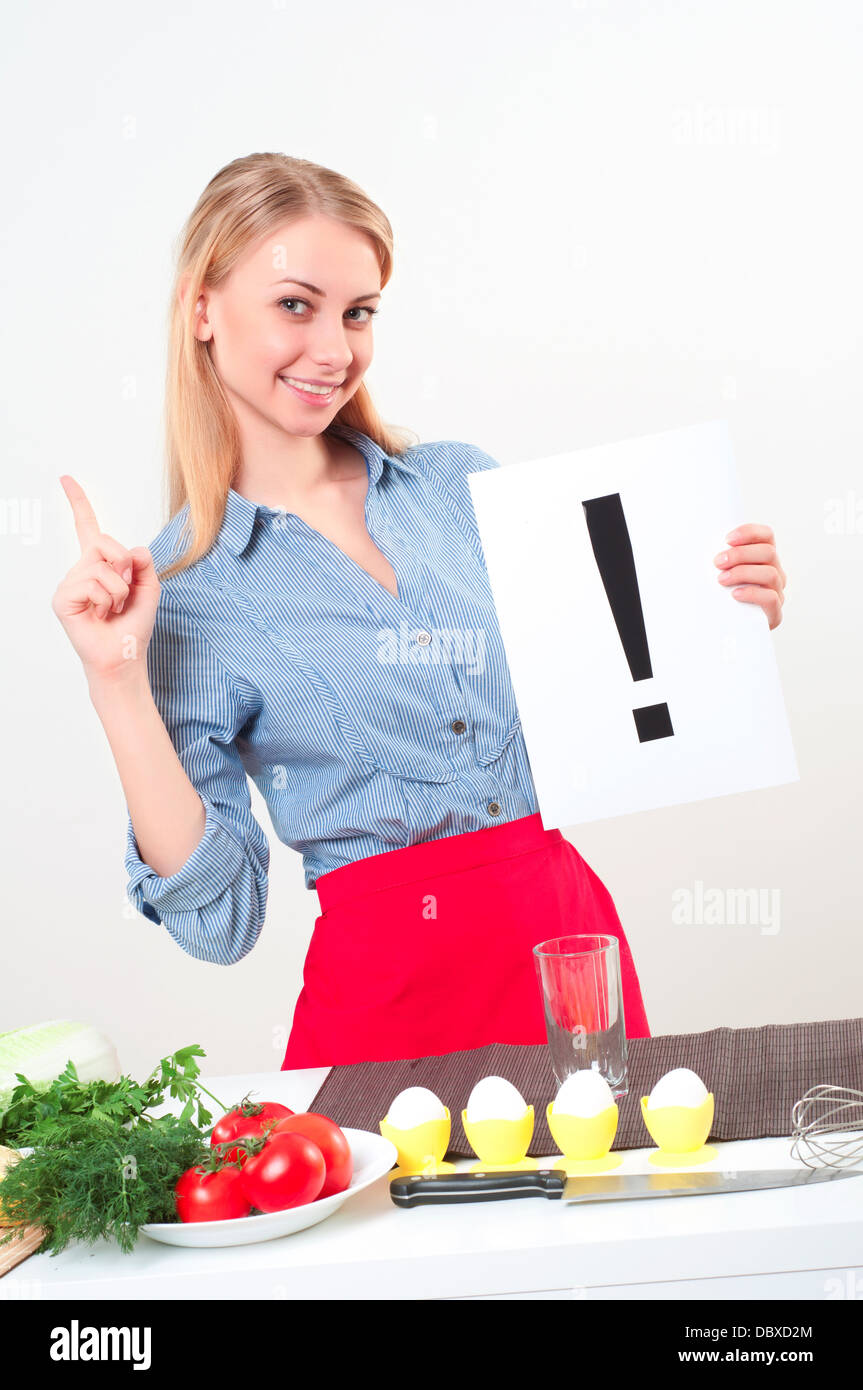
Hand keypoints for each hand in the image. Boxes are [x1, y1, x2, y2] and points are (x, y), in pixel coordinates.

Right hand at [51, 476, 161, 681]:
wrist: (125, 656)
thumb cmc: (134, 625)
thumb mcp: (150, 588)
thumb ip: (145, 563)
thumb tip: (133, 549)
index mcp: (100, 563)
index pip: (88, 527)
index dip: (78, 502)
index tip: (66, 478)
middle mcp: (81, 569)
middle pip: (105, 542)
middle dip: (125, 566)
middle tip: (123, 594)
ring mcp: (70, 582)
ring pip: (102, 566)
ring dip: (119, 591)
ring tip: (111, 610)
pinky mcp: (63, 598)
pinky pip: (92, 583)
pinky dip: (105, 601)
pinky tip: (100, 616)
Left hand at [713, 523, 785, 630]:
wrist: (727, 631)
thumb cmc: (721, 597)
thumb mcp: (720, 573)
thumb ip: (721, 559)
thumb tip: (704, 547)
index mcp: (763, 558)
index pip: (766, 535)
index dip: (749, 533)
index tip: (727, 539)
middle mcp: (775, 572)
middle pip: (768, 552)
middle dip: (740, 554)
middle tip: (718, 562)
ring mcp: (777, 592)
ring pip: (769, 574)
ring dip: (743, 573)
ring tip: (722, 580)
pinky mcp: (774, 613)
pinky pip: (770, 598)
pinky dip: (751, 593)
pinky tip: (735, 594)